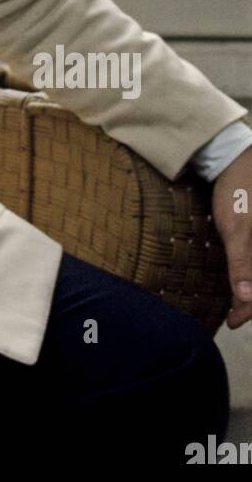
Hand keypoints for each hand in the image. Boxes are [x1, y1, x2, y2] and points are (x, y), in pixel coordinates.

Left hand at [211, 144, 251, 328]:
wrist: (236, 160)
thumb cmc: (238, 191)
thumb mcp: (236, 228)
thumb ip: (242, 263)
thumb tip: (244, 298)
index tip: (233, 321)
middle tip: (232, 319)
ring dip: (251, 293)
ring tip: (234, 308)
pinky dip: (250, 277)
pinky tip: (239, 286)